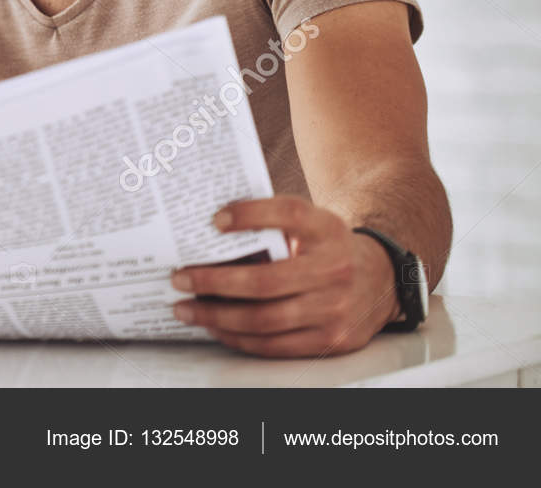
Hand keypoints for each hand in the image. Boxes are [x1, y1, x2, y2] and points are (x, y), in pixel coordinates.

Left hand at [170, 196, 399, 356]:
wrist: (380, 280)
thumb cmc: (326, 247)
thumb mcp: (310, 222)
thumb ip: (272, 220)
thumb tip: (210, 225)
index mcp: (326, 229)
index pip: (288, 214)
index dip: (251, 214)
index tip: (215, 220)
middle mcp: (334, 269)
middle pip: (265, 280)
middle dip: (214, 282)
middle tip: (180, 278)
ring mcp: (336, 309)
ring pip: (265, 319)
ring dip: (218, 317)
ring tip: (187, 309)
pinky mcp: (332, 341)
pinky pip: (276, 345)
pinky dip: (240, 338)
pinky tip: (216, 328)